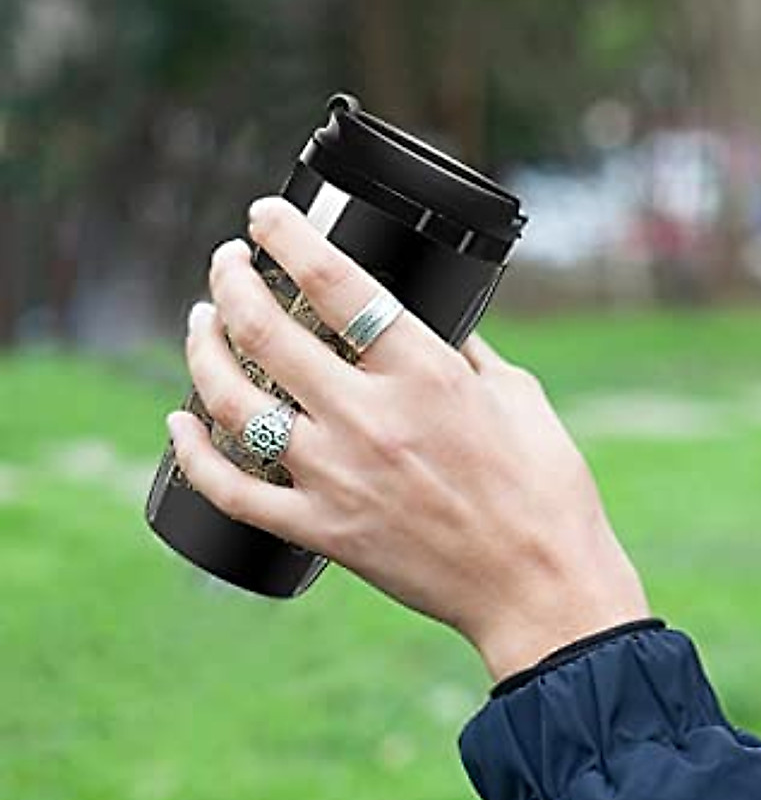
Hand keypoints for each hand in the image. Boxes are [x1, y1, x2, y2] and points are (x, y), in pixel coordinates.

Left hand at [168, 196, 649, 680]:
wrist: (538, 583)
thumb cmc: (542, 485)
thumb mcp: (514, 392)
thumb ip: (463, 349)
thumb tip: (429, 315)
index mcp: (425, 372)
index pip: (337, 283)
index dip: (288, 237)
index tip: (265, 216)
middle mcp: (370, 418)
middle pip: (269, 332)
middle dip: (232, 282)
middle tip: (227, 261)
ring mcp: (337, 478)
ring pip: (235, 403)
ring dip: (204, 350)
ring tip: (200, 319)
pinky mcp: (321, 531)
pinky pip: (233, 492)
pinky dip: (194, 453)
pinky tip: (178, 421)